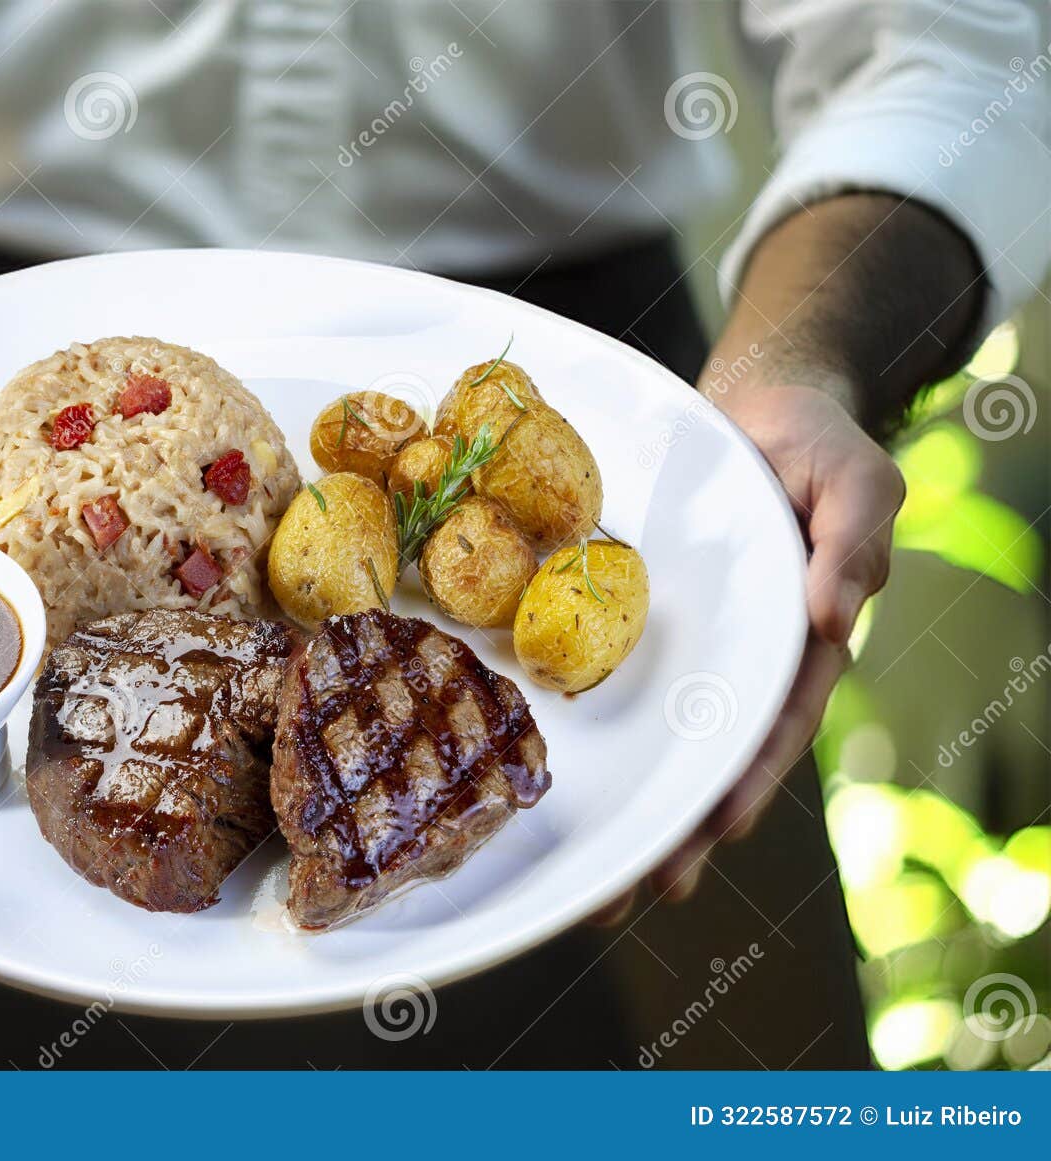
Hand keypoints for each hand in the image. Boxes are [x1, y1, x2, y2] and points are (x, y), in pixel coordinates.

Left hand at [593, 384, 903, 921]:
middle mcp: (737, 659)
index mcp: (795, 643)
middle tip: (632, 895)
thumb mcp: (854, 478)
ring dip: (628, 805)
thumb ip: (855, 541)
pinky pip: (608, 677)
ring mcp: (685, 646)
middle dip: (676, 828)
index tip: (716, 829)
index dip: (748, 779)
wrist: (753, 407)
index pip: (774, 725)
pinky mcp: (633, 619)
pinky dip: (587, 729)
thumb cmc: (811, 445)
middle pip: (707, 755)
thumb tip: (834, 616)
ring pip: (656, 736)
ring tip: (590, 881)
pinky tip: (544, 773)